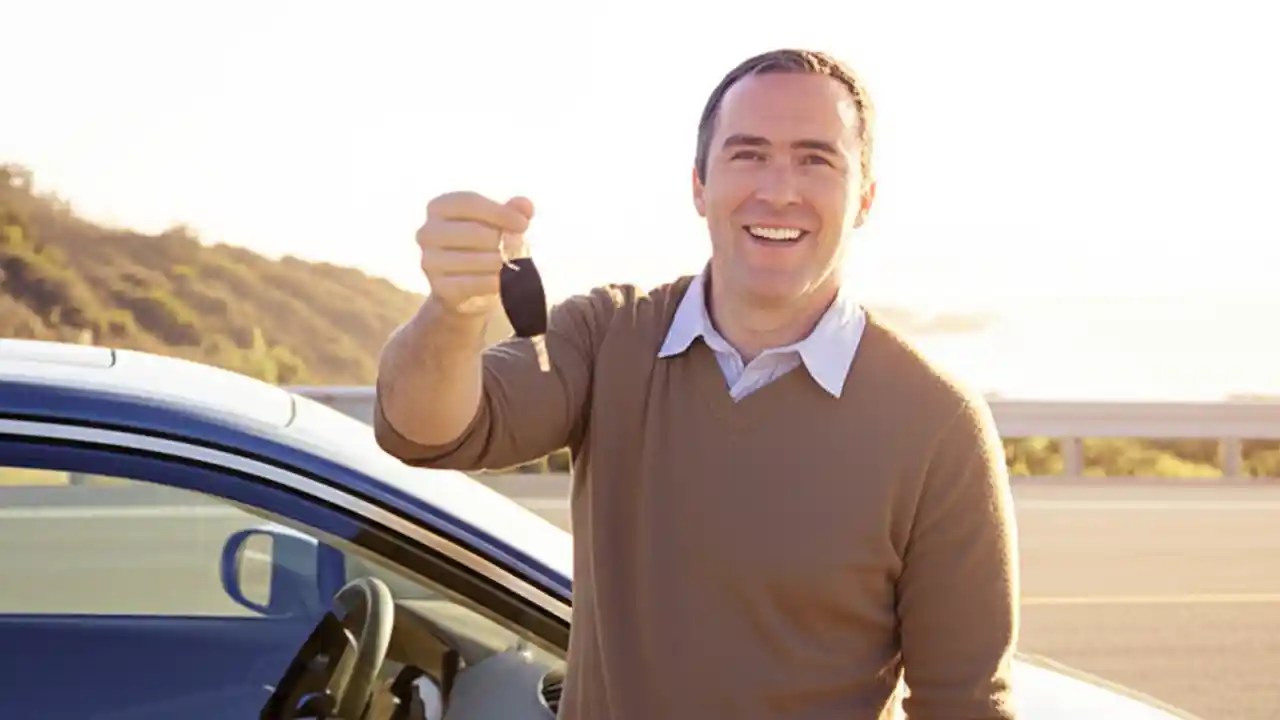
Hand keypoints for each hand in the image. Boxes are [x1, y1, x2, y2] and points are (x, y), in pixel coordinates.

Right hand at [417, 191, 533, 315]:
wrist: (465, 289)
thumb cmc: (481, 246)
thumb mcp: (497, 223)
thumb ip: (511, 211)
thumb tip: (525, 205)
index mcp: (439, 207)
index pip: (469, 202)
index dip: (499, 212)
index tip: (523, 224)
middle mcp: (427, 232)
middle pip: (473, 231)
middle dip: (502, 240)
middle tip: (518, 248)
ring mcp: (430, 261)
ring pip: (474, 259)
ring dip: (499, 263)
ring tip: (510, 265)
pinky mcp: (439, 287)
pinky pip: (472, 283)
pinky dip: (492, 282)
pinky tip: (502, 281)